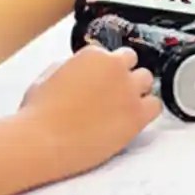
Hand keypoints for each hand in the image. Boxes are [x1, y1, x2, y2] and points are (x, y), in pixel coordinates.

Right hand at [19, 45, 162, 175]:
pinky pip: (156, 105)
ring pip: (147, 80)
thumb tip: (79, 71)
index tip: (100, 81)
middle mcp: (115, 66)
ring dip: (137, 90)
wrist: (41, 140)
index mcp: (93, 54)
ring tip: (121, 107)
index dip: (104, 69)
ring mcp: (128, 89)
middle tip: (111, 94)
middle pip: (132, 62)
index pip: (109, 54)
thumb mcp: (48, 77)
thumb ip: (70, 67)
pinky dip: (147, 110)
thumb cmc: (38, 114)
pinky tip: (134, 118)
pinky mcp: (137, 114)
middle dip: (122, 75)